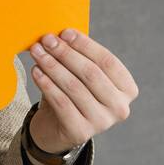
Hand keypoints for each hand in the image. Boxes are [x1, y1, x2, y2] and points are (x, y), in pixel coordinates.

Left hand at [27, 28, 137, 152]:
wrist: (56, 127)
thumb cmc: (71, 94)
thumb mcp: (81, 75)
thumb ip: (79, 57)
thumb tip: (61, 34)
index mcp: (127, 89)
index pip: (107, 61)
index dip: (85, 45)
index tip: (64, 32)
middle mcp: (120, 108)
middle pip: (91, 73)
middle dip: (65, 53)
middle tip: (46, 40)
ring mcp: (102, 122)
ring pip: (74, 87)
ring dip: (52, 66)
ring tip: (37, 52)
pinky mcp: (81, 132)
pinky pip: (61, 102)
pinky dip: (47, 84)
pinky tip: (36, 71)